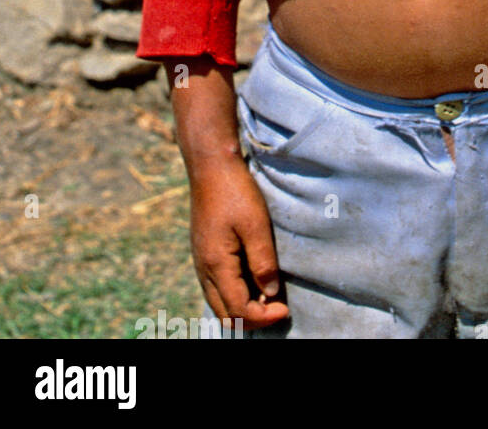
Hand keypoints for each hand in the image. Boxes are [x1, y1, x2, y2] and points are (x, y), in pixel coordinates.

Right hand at [189, 155, 288, 328]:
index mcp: (216, 265)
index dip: (263, 316)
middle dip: (252, 319)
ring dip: (243, 309)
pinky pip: (217, 288)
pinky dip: (235, 296)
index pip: (238, 308)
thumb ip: (263, 260)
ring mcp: (201, 263)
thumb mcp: (255, 224)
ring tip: (270, 300)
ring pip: (219, 303)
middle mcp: (204, 270)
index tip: (286, 310)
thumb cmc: (235, 192)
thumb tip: (270, 293)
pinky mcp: (205, 254)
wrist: (211, 168)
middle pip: (225, 314)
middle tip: (280, 310)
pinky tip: (254, 284)